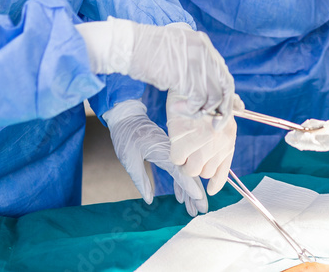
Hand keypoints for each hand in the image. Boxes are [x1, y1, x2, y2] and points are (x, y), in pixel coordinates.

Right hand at [82, 18, 236, 121]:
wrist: (128, 46)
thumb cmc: (146, 54)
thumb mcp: (177, 55)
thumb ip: (195, 68)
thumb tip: (209, 93)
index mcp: (203, 44)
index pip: (224, 73)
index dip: (228, 94)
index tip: (227, 110)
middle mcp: (205, 51)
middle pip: (226, 85)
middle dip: (223, 108)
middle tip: (216, 124)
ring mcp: (197, 62)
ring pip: (214, 96)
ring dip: (201, 111)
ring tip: (184, 111)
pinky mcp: (187, 74)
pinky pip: (199, 101)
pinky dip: (191, 110)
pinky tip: (176, 108)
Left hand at [103, 99, 207, 215]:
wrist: (127, 117)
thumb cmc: (126, 136)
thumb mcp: (129, 159)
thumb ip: (140, 179)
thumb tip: (149, 200)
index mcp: (163, 152)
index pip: (180, 171)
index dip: (190, 186)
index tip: (199, 198)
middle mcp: (171, 152)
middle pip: (188, 174)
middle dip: (196, 193)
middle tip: (203, 210)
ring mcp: (171, 153)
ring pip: (185, 174)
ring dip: (189, 192)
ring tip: (194, 209)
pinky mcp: (168, 154)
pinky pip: (178, 171)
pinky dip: (180, 184)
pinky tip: (181, 197)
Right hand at [167, 93, 239, 195]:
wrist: (191, 75)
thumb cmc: (204, 91)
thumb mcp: (221, 105)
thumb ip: (226, 120)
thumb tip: (235, 118)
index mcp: (230, 135)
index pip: (223, 170)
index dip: (215, 181)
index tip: (210, 189)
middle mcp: (220, 141)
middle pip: (204, 172)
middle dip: (194, 164)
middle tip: (189, 151)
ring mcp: (202, 140)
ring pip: (190, 169)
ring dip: (184, 160)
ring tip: (182, 144)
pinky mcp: (184, 138)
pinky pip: (177, 159)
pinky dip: (174, 152)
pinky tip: (176, 140)